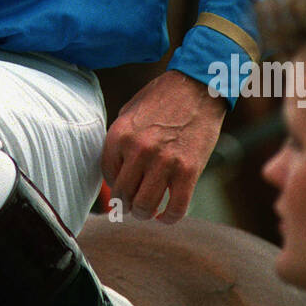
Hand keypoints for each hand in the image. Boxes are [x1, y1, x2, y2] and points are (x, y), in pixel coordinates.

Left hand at [102, 70, 225, 223]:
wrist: (197, 86)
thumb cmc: (162, 99)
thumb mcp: (130, 112)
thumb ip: (119, 141)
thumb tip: (113, 173)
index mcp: (120, 135)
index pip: (107, 175)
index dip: (113, 185)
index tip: (121, 188)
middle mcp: (139, 150)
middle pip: (123, 195)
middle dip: (126, 206)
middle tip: (132, 207)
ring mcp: (164, 161)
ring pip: (145, 206)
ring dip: (144, 214)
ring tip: (148, 212)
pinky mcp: (188, 171)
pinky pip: (175, 208)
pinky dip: (169, 218)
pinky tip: (166, 215)